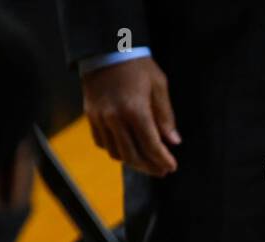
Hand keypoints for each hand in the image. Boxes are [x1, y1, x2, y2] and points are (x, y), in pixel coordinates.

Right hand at [82, 57, 179, 176]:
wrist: (105, 48)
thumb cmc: (137, 65)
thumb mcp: (159, 86)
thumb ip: (165, 116)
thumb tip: (174, 142)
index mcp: (135, 110)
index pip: (151, 146)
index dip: (162, 160)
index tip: (172, 167)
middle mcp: (114, 117)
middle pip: (132, 155)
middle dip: (149, 167)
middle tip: (161, 171)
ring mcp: (99, 117)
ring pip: (115, 153)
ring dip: (132, 161)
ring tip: (146, 162)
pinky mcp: (90, 115)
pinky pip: (101, 142)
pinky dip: (115, 150)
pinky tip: (127, 149)